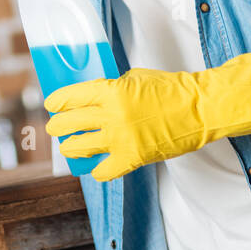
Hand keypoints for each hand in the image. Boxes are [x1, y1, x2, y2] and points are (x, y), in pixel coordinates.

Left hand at [44, 48, 250, 181]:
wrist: (199, 108)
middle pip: (70, 124)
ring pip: (80, 147)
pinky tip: (97, 166)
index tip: (51, 106)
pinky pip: (103, 171)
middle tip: (56, 128)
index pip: (72, 97)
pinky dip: (98, 170)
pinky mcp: (133, 158)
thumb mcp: (135, 78)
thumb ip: (111, 88)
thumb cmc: (171, 89)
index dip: (57, 102)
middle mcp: (111, 115)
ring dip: (71, 147)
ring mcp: (120, 139)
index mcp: (111, 91)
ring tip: (69, 147)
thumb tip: (92, 98)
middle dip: (58, 127)